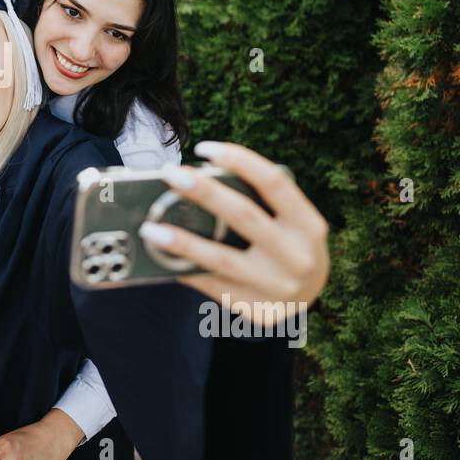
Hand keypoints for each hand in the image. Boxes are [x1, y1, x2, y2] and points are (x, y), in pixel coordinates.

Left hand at [138, 141, 328, 323]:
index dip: (240, 160)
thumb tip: (199, 177)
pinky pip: (213, 286)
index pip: (274, 183)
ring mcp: (277, 287)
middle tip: (170, 174)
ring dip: (182, 242)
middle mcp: (297, 256)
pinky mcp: (256, 310)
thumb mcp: (291, 222)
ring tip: (150, 228)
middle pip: (243, 216)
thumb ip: (261, 202)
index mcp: (308, 225)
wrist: (310, 297)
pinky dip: (186, 269)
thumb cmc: (289, 245)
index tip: (204, 148)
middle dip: (204, 192)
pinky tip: (162, 257)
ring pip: (221, 259)